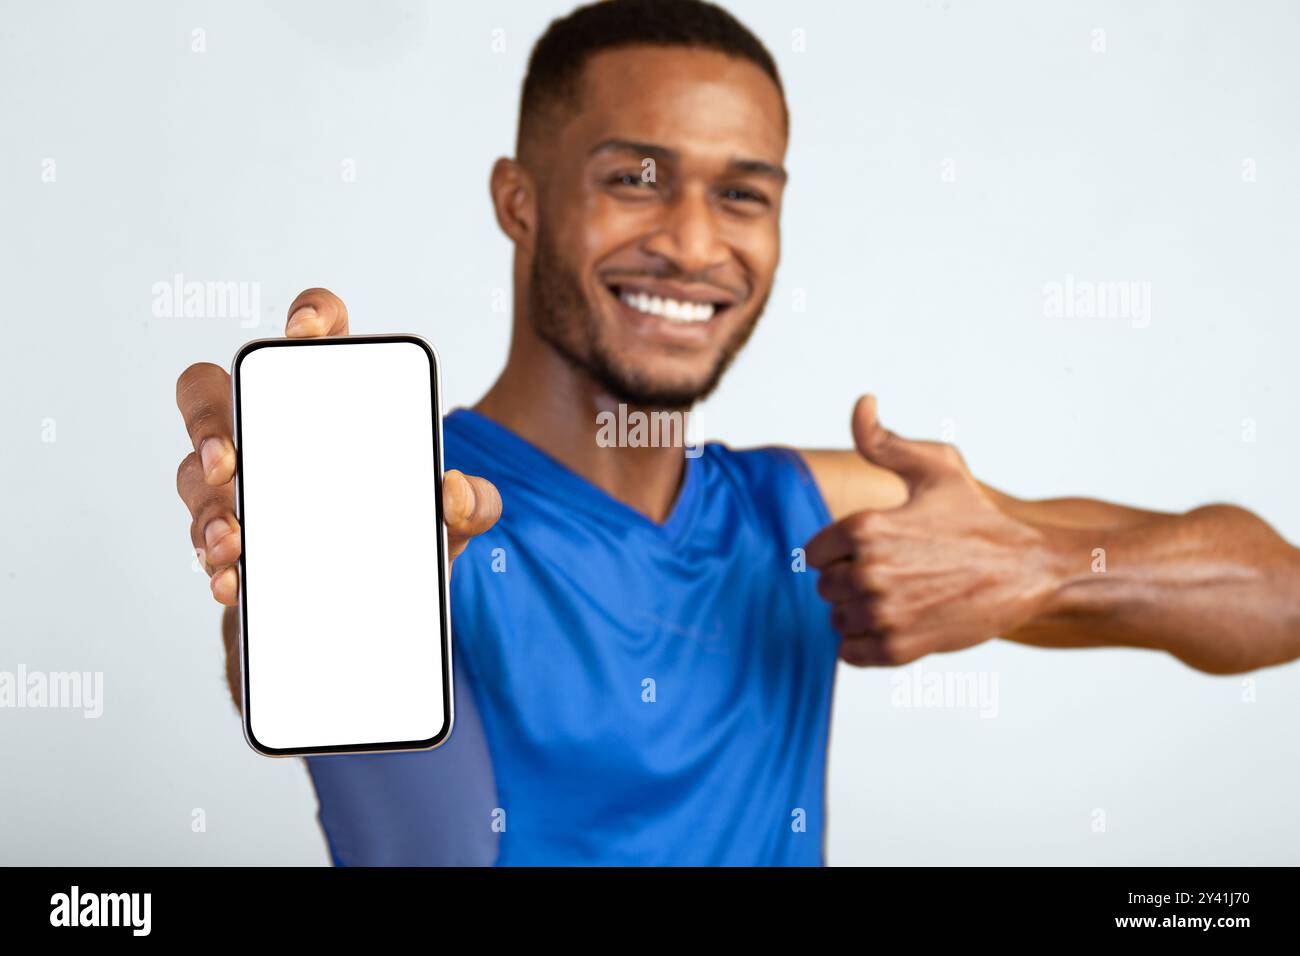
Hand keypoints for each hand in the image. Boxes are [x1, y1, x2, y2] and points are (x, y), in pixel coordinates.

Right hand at [174, 288, 500, 659]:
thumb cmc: (405, 526)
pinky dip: (213, 560)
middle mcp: (270, 422)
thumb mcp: (454, 519)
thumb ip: (475, 503)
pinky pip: (201, 535)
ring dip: (206, 506)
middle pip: (207, 388)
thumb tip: (454, 490)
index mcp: (333, 394)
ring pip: (194, 470)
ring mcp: (238, 477)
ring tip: (235, 542)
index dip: (307, 314)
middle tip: (232, 461)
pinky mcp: (225, 531)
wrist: (379, 598)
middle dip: (206, 417)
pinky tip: (231, 580)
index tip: (305, 334)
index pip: (316, 327)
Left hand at [805, 395, 1061, 665]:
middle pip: (825, 587)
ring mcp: (884, 612)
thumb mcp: (934, 467)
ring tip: (901, 596)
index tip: (876, 547)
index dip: (840, 551)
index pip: (814, 553)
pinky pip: (852, 653)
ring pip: (839, 620)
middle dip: (850, 581)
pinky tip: (896, 623)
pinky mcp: (899, 647)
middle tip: (895, 571)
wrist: (1027, 570)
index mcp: (865, 527)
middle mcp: (868, 572)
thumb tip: (862, 403)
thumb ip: (884, 441)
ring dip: (860, 612)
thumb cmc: (978, 518)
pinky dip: (865, 644)